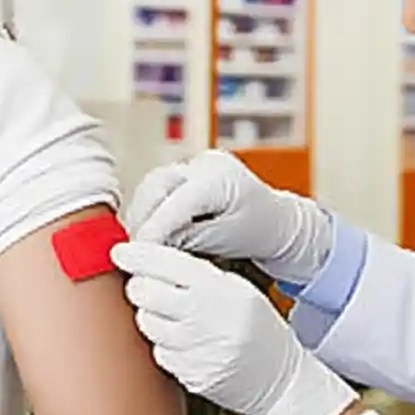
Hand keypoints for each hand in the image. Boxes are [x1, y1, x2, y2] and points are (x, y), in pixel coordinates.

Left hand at [111, 242, 356, 414]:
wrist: (280, 379)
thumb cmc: (257, 329)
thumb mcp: (238, 291)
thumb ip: (198, 276)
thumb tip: (150, 261)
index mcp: (222, 290)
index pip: (168, 263)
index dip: (137, 255)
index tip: (119, 252)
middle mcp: (208, 319)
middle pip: (146, 293)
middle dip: (139, 285)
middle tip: (144, 285)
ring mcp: (198, 350)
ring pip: (146, 323)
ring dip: (149, 316)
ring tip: (170, 317)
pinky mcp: (191, 375)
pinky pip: (159, 352)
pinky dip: (163, 345)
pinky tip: (182, 342)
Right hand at [124, 151, 332, 284]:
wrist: (278, 220)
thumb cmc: (261, 231)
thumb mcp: (227, 241)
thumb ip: (189, 239)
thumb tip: (153, 245)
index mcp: (220, 177)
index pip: (175, 202)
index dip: (154, 228)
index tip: (140, 251)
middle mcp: (206, 163)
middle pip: (156, 186)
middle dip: (142, 219)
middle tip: (135, 249)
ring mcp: (197, 163)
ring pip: (153, 184)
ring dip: (142, 212)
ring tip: (141, 241)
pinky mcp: (190, 171)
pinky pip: (160, 185)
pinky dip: (151, 207)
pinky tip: (149, 230)